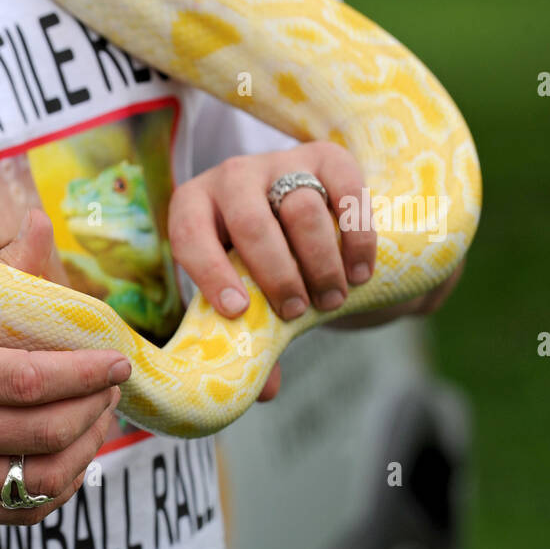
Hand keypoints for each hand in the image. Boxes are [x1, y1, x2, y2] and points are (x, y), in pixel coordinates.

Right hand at [0, 210, 127, 523]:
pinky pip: (22, 510)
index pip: (32, 380)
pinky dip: (61, 486)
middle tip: (111, 383)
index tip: (117, 358)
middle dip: (96, 405)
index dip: (86, 372)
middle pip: (46, 429)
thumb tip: (40, 225)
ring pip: (43, 476)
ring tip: (98, 416)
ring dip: (88, 446)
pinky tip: (72, 456)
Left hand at [168, 140, 375, 400]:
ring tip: (332, 300)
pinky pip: (345, 190)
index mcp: (192, 208)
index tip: (238, 310)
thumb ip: (247, 334)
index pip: (189, 235)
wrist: (293, 207)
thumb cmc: (253, 262)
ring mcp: (279, 162)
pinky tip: (360, 272)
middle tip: (297, 312)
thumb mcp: (239, 289)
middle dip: (276, 273)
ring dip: (319, 260)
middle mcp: (231, 177)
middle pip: (251, 221)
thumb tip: (266, 392)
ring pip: (301, 207)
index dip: (210, 272)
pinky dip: (356, 235)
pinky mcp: (326, 156)